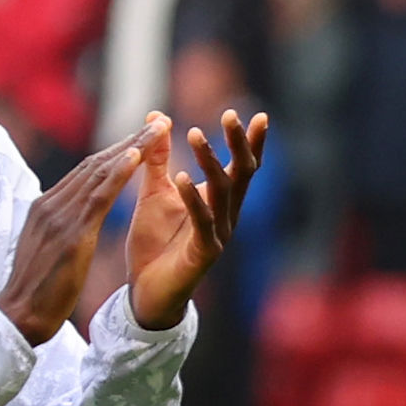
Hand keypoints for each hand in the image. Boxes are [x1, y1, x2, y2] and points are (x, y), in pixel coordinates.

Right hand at [0, 128, 146, 344]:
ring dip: (131, 149)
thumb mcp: (47, 250)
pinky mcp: (70, 234)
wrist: (20, 316)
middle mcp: (51, 204)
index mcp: (46, 207)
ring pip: (99, 173)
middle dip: (129, 142)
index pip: (85, 172)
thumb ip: (59, 227)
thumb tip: (72, 217)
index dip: (115, 153)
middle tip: (159, 123)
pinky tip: (136, 158)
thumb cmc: (36, 291)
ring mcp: (59, 217)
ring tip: (157, 131)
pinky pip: (98, 197)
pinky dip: (117, 174)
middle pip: (94, 164)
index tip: (140, 138)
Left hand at [126, 106, 269, 329]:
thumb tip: (157, 116)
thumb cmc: (155, 242)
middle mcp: (227, 216)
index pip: (241, 166)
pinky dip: (193, 198)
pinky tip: (181, 178)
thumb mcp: (154, 192)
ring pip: (223, 193)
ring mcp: (219, 235)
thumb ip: (157, 158)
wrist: (145, 291)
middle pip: (242, 174)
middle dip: (238, 144)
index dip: (251, 142)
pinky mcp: (204, 253)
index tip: (260, 114)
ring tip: (193, 134)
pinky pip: (202, 221)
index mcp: (220, 201)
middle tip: (230, 114)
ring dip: (209, 162)